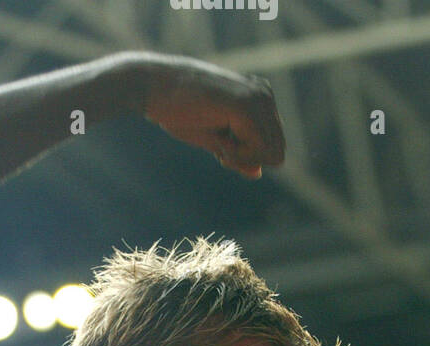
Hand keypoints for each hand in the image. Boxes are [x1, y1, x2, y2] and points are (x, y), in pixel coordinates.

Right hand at [137, 54, 285, 177]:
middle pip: (276, 151)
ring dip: (242, 158)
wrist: (153, 87)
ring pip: (271, 152)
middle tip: (220, 148)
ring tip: (218, 143)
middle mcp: (264, 95)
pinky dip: (236, 155)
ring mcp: (257, 98)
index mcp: (259, 98)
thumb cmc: (177, 111)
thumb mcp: (212, 138)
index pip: (273, 145)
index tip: (222, 148)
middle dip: (249, 159)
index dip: (249, 157)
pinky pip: (257, 148)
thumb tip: (258, 173)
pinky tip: (218, 142)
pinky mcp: (245, 106)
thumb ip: (237, 154)